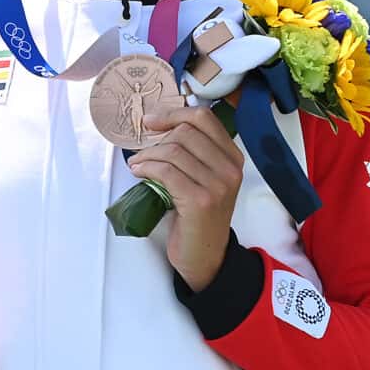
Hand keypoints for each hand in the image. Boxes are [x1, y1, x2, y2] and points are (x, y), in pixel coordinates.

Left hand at [130, 105, 244, 291]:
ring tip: (137, 165)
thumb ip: (193, 153)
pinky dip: (147, 168)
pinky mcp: (200, 201)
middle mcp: (230, 169)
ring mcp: (218, 185)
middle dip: (156, 139)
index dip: (173, 114)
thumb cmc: (197, 216)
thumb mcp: (204, 179)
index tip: (151, 121)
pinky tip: (139, 173)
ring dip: (147, 155)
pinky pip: (166, 171)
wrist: (204, 256)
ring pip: (174, 151)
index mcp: (233, 157)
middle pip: (185, 132)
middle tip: (141, 153)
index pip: (204, 118)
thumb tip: (158, 124)